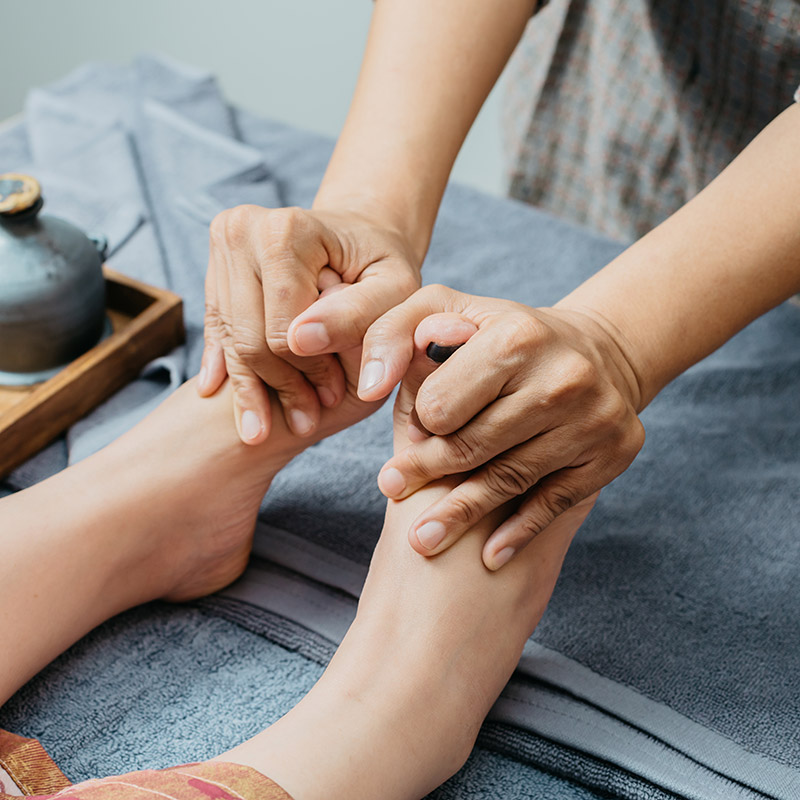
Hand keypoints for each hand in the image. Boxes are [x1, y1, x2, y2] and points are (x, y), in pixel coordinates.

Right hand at [198, 204, 420, 444]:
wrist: (360, 234)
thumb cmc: (383, 265)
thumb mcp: (395, 289)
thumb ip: (359, 315)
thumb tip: (301, 342)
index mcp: (286, 231)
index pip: (284, 327)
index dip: (310, 371)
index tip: (333, 398)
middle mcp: (242, 230)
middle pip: (250, 337)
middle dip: (279, 387)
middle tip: (305, 422)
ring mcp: (222, 248)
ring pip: (231, 341)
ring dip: (254, 390)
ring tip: (272, 426)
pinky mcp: (214, 267)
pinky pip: (218, 332)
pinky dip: (233, 373)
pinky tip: (243, 408)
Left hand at [358, 284, 644, 569]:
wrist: (593, 351)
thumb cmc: (502, 333)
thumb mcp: (444, 307)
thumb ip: (394, 332)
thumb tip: (371, 384)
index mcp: (516, 338)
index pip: (442, 406)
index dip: (420, 423)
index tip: (412, 433)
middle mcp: (562, 378)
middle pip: (473, 447)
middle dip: (425, 473)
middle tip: (392, 491)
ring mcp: (592, 420)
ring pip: (509, 480)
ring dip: (460, 516)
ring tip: (422, 539)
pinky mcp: (611, 454)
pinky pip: (556, 502)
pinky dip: (519, 532)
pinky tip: (490, 555)